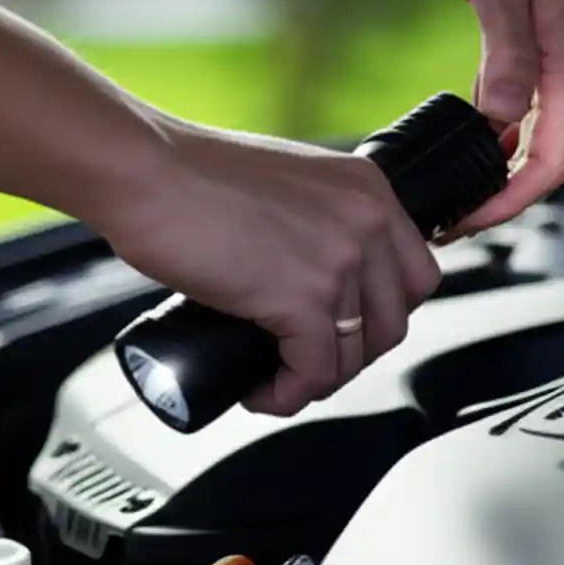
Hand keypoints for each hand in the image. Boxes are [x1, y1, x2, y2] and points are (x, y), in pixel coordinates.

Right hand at [99, 118, 441, 415]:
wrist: (146, 170)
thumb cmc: (193, 174)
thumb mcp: (290, 184)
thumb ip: (320, 217)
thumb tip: (317, 272)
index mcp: (370, 189)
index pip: (417, 275)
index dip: (382, 314)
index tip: (346, 327)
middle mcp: (368, 221)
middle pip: (394, 323)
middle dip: (352, 353)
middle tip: (307, 357)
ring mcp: (339, 260)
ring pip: (355, 355)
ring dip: (316, 378)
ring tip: (275, 375)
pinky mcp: (302, 299)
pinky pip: (315, 374)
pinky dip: (286, 394)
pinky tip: (257, 390)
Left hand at [441, 0, 563, 237]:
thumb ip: (505, 55)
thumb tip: (500, 120)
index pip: (558, 156)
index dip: (516, 197)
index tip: (474, 217)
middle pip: (552, 154)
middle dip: (506, 193)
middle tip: (456, 216)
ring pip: (540, 132)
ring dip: (502, 166)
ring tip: (458, 190)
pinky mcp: (546, 41)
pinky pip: (529, 104)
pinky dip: (502, 131)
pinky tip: (471, 140)